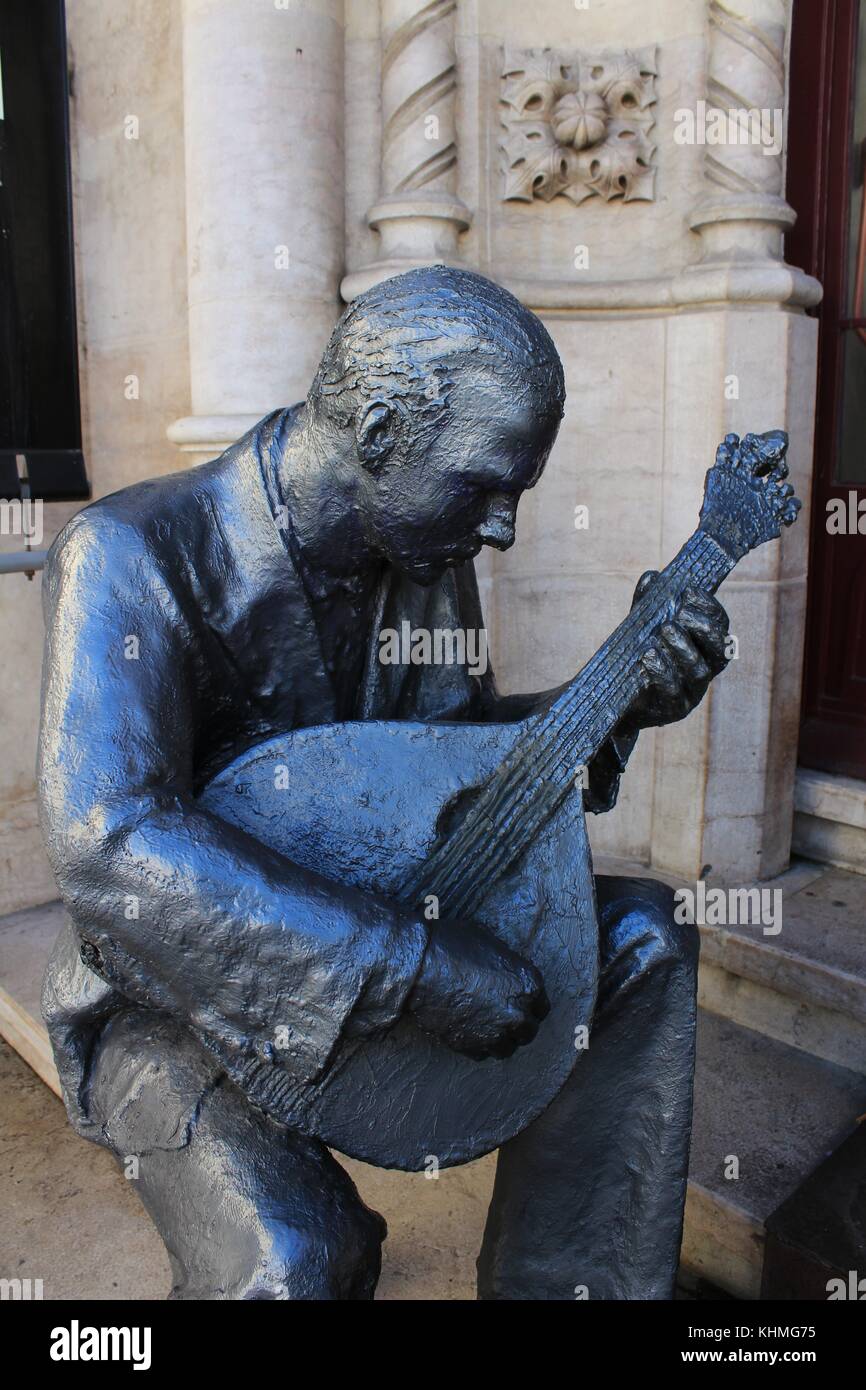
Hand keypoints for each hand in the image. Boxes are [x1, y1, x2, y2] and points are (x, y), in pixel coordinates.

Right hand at [407, 918, 548, 1059]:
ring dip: (500, 1039)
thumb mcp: (489, 941)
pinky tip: (468, 1030)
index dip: (530, 1005)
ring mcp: (496, 1035)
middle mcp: (518, 1014)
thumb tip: (506, 970)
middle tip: (501, 1017)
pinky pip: (483, 1054)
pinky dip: (478, 1045)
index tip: (519, 1005)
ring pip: (507, 1048)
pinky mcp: (472, 1048)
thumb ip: (506, 962)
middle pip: (528, 1031)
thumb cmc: (453, 945)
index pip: (542, 1007)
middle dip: (518, 1025)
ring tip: (485, 1026)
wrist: (419, 969)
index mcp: (529, 985)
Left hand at [628, 573, 729, 729]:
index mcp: (703, 646)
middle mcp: (704, 669)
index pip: (720, 624)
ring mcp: (691, 692)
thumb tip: (652, 578)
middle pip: (720, 649)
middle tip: (678, 615)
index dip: (709, 606)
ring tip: (664, 631)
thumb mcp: (642, 626)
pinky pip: (674, 692)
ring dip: (683, 648)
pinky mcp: (673, 709)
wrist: (615, 698)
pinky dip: (662, 672)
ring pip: (699, 671)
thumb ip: (648, 603)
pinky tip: (648, 656)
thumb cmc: (637, 657)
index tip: (689, 591)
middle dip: (702, 628)